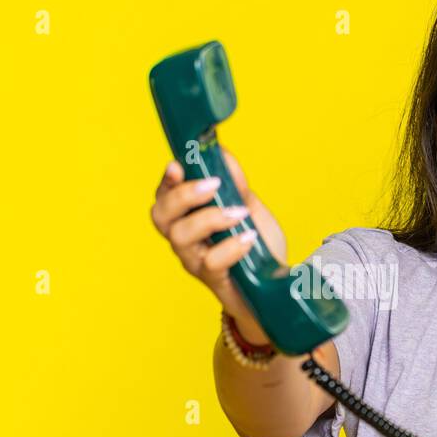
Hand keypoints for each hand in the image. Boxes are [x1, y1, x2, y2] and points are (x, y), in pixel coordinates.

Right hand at [149, 147, 287, 338]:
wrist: (275, 284)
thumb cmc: (256, 243)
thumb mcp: (248, 205)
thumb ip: (234, 182)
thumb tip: (221, 153)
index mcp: (187, 215)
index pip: (164, 195)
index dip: (166, 180)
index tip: (178, 166)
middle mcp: (183, 238)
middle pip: (160, 215)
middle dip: (183, 195)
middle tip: (214, 185)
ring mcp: (194, 260)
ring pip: (180, 236)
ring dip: (210, 218)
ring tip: (239, 213)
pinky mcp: (213, 279)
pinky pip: (211, 262)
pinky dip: (230, 246)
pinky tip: (249, 238)